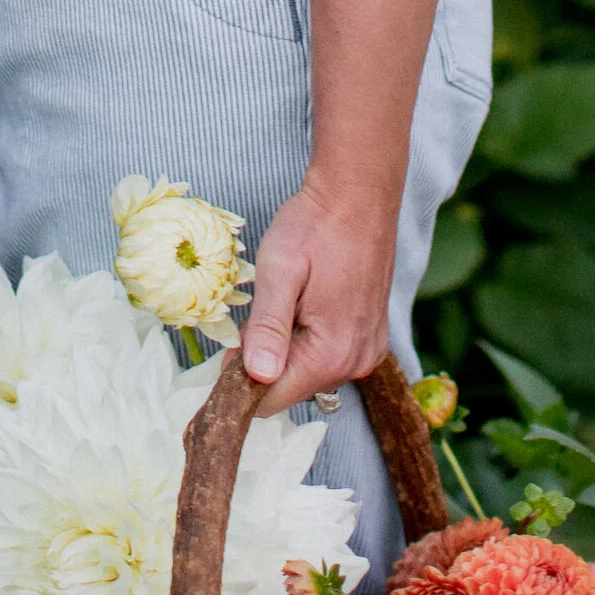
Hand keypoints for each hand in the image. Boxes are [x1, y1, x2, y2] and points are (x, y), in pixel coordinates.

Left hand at [239, 174, 395, 415]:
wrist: (358, 194)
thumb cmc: (314, 226)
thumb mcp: (279, 270)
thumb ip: (267, 327)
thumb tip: (257, 376)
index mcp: (331, 353)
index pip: (271, 400)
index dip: (240, 381)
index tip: (224, 351)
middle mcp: (355, 362)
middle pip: (290, 387)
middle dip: (263, 361)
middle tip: (255, 313)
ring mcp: (367, 351)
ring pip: (307, 372)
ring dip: (285, 348)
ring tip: (282, 301)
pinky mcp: (370, 337)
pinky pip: (327, 356)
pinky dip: (307, 339)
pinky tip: (303, 303)